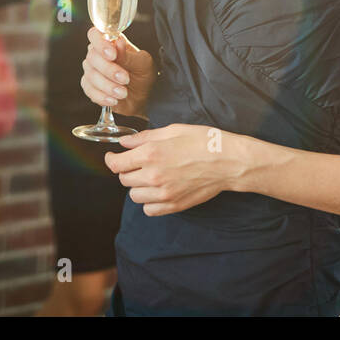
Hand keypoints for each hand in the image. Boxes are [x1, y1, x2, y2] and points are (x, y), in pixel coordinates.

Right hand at [81, 26, 156, 114]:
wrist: (143, 97)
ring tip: (123, 92)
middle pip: (92, 57)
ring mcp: (92, 70)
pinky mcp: (90, 87)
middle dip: (109, 69)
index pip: (95, 34)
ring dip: (108, 85)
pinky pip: (89, 90)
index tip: (112, 54)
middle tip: (125, 78)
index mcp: (110, 43)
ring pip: (91, 75)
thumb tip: (118, 42)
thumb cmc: (143, 75)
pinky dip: (102, 96)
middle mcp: (98, 54)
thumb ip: (129, 55)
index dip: (100, 43)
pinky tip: (113, 99)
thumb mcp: (143, 63)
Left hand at [105, 123, 234, 215]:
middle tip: (139, 163)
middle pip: (124, 180)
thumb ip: (145, 137)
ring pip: (134, 196)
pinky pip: (149, 210)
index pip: (116, 164)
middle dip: (128, 170)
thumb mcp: (173, 130)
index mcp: (151, 154)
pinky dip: (150, 202)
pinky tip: (159, 190)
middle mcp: (154, 175)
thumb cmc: (203, 141)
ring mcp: (163, 193)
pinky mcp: (173, 205)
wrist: (228, 161)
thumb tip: (124, 143)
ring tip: (152, 177)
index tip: (113, 157)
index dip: (111, 160)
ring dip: (138, 186)